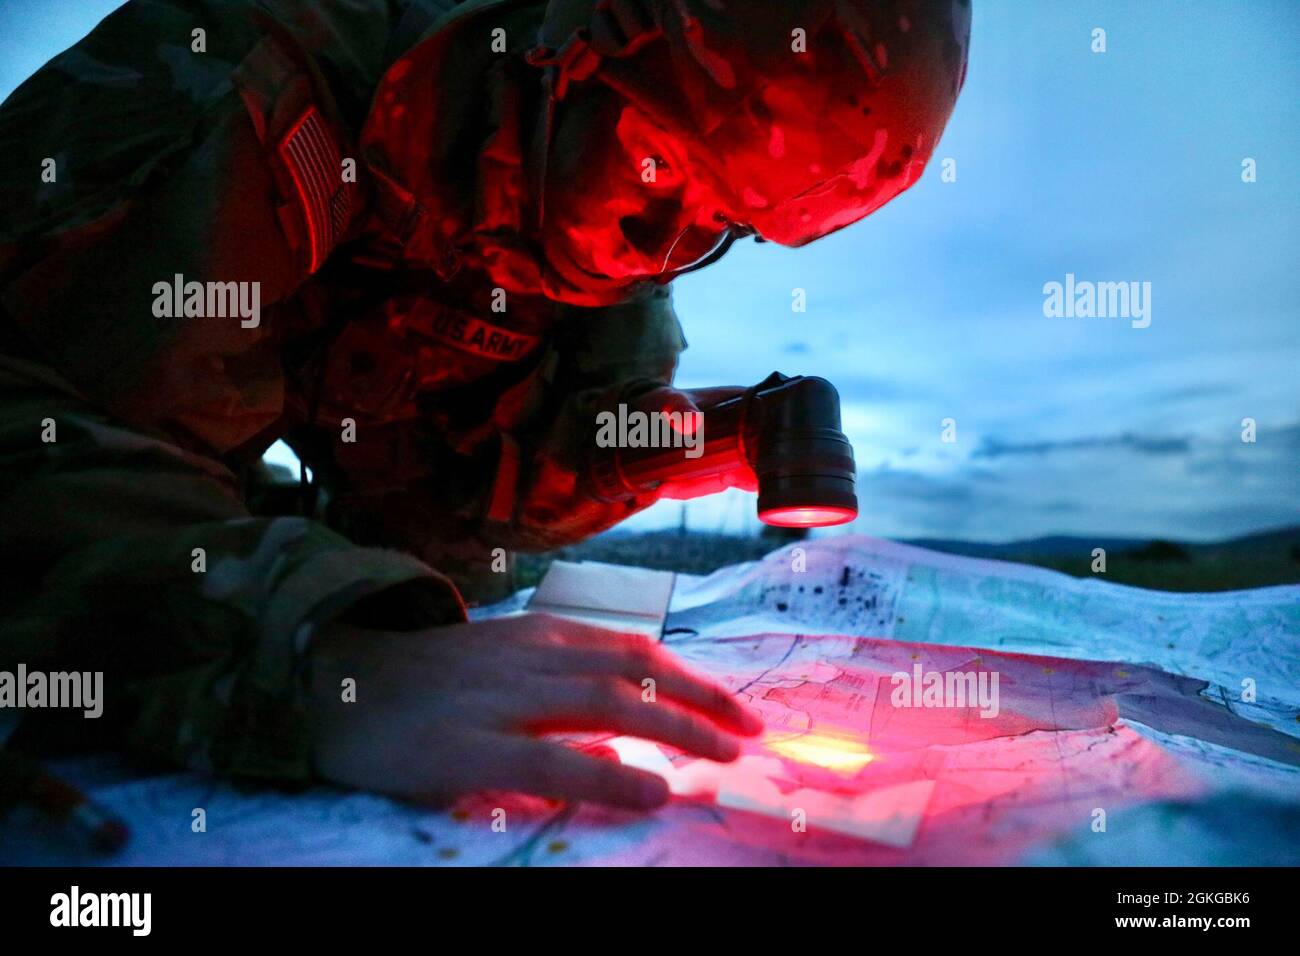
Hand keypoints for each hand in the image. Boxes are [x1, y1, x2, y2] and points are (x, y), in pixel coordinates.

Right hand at [307, 612, 762, 808]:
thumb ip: (560, 683)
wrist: (333, 683)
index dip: (692, 676)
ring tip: (724, 756)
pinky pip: (551, 760)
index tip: (736, 704)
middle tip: (751, 731)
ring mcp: (498, 699)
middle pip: (635, 672)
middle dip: (702, 701)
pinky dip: (609, 773)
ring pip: (607, 705)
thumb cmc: (427, 682)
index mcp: (539, 634)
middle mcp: (528, 656)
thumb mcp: (501, 662)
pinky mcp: (465, 748)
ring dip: (677, 729)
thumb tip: (627, 727)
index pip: (634, 649)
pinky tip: (652, 791)